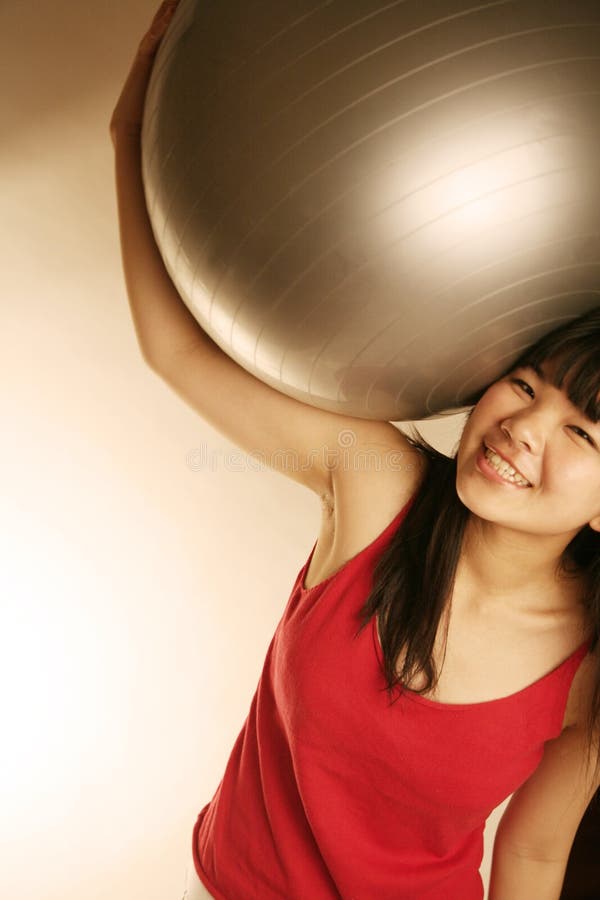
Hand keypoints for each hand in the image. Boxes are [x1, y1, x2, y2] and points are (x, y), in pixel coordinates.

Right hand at [109, 0, 180, 144]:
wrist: (129, 132)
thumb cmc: (146, 124)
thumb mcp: (164, 107)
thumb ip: (176, 103)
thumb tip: (195, 114)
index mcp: (152, 68)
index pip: (162, 40)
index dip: (170, 24)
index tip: (180, 9)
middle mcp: (146, 61)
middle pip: (158, 30)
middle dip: (167, 12)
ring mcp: (142, 62)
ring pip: (154, 31)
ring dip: (165, 14)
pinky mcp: (141, 67)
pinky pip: (151, 43)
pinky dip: (160, 29)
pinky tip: (168, 15)